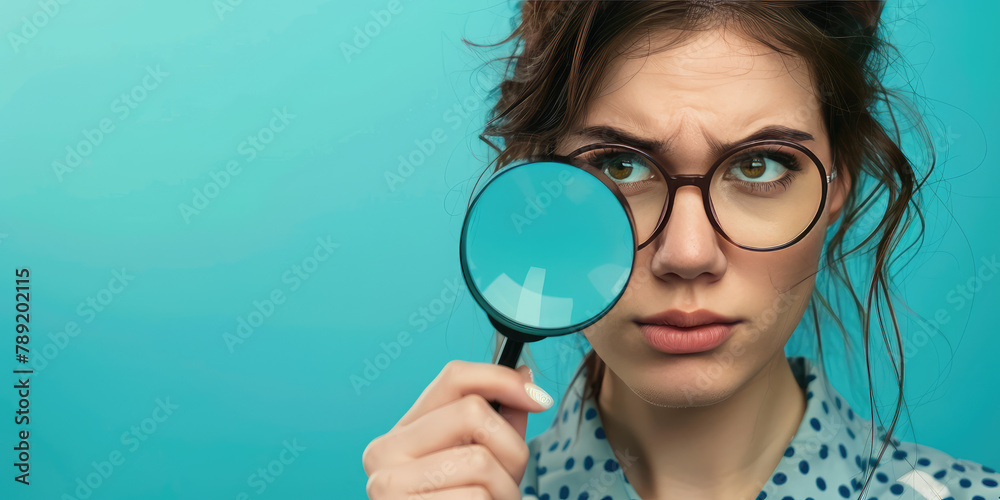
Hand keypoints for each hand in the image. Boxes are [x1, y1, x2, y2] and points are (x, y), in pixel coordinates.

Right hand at [362, 360, 554, 498]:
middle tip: (508, 483)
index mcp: (399, 435)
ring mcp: (387, 488)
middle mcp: (382, 454)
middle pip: (473, 413)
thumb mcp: (478, 463)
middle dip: (510, 450)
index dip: (502, 378)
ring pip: (480, 461)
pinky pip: (476, 499)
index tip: (540, 400)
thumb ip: (499, 422)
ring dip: (504, 492)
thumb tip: (527, 380)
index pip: (453, 377)